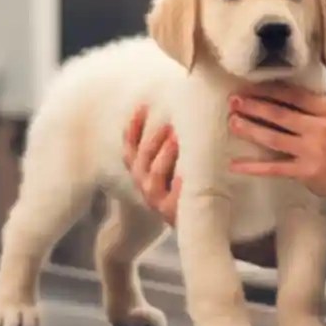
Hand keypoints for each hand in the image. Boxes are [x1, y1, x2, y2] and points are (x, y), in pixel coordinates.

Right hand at [122, 105, 181, 225]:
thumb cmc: (183, 184)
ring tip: (177, 140)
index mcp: (140, 171)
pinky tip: (185, 175)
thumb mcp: (172, 161)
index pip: (130, 148)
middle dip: (153, 139)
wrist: (194, 218)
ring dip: (164, 156)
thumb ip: (168, 140)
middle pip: (142, 159)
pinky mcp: (171, 213)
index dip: (133, 128)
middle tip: (169, 123)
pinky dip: (177, 187)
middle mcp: (144, 184)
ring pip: (153, 176)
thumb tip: (170, 112)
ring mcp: (156, 200)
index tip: (142, 106)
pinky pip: (173, 199)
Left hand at [227, 83, 325, 203]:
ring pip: (273, 138)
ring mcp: (312, 151)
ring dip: (249, 129)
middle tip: (233, 100)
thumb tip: (290, 95)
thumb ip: (321, 106)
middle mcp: (320, 128)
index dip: (269, 90)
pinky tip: (235, 164)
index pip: (294, 95)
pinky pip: (275, 168)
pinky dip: (253, 166)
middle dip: (253, 105)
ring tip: (232, 121)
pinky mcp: (307, 173)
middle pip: (279, 114)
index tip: (250, 86)